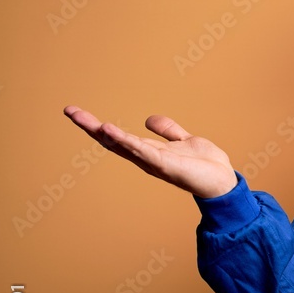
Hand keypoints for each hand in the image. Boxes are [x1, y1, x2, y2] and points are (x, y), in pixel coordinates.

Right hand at [63, 106, 237, 198]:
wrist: (224, 181)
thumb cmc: (205, 165)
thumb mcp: (184, 140)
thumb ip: (167, 131)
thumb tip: (147, 119)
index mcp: (148, 151)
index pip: (117, 137)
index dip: (97, 125)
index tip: (75, 112)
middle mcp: (146, 158)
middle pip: (113, 141)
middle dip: (91, 127)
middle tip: (69, 111)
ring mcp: (154, 162)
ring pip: (124, 146)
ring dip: (105, 134)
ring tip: (86, 120)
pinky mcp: (166, 165)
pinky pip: (143, 151)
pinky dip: (127, 142)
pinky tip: (112, 131)